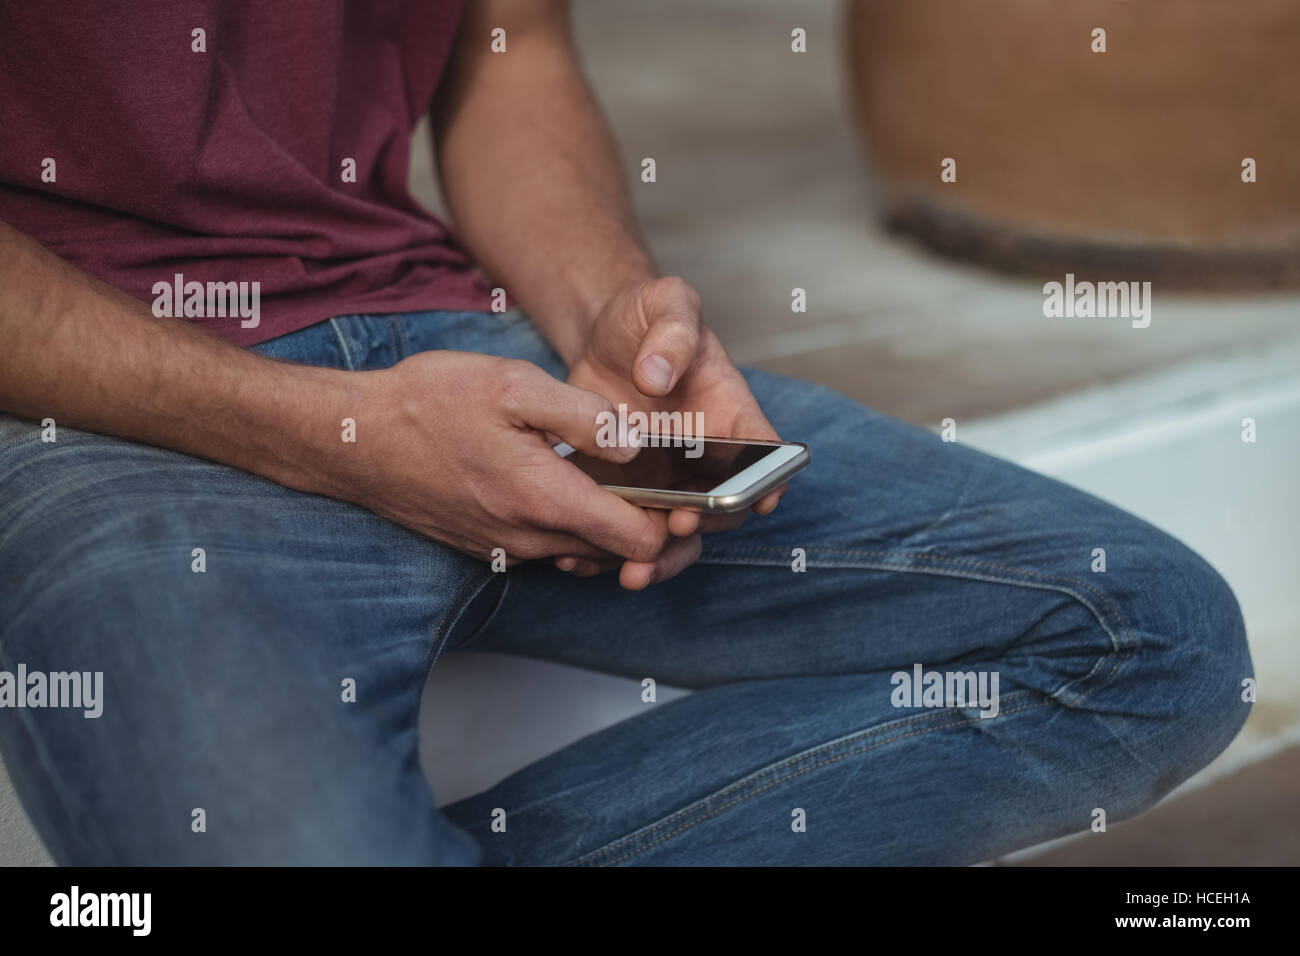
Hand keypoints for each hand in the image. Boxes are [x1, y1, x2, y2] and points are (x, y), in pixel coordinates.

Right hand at [325, 350, 671, 571]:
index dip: (669, 518)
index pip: (639, 541)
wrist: (355, 440)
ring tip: (612, 477)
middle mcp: (528, 538)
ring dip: (607, 524)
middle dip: (646, 523)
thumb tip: (638, 444)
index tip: (677, 485)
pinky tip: (563, 483)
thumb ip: (584, 418)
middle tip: (655, 478)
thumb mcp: (513, 385)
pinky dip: (569, 524)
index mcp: (543, 498)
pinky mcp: (490, 549)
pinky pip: (550, 547)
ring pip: (583, 552)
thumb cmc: (429, 403)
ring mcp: (507, 550)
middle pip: (618, 554)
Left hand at [560, 276, 787, 586]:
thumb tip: (659, 374)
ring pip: (677, 534)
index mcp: (732, 413)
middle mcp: (708, 457)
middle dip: (703, 527)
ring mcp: (671, 479)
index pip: (766, 453)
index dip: (769, 480)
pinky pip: (630, 529)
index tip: (760, 501)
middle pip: (723, 508)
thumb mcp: (665, 303)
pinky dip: (611, 550)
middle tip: (675, 529)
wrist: (602, 339)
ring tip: (631, 574)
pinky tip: (581, 558)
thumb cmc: (646, 317)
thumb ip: (671, 329)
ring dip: (659, 559)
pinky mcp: (631, 491)